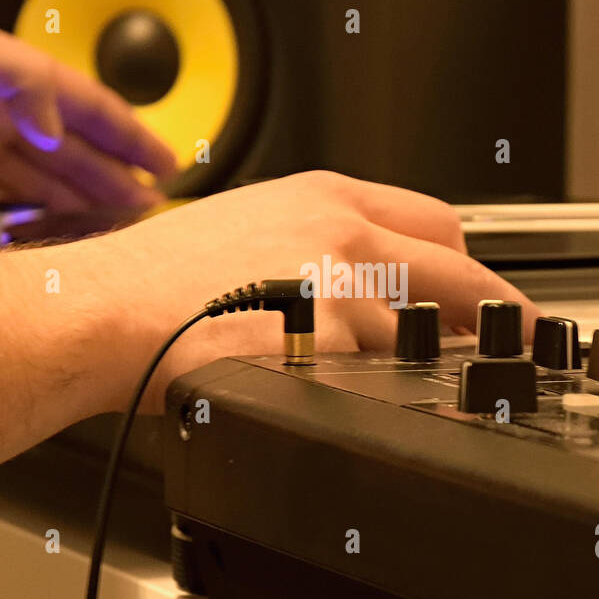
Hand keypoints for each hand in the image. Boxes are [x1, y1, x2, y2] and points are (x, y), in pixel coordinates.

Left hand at [0, 11, 176, 216]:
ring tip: (111, 230)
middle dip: (112, 180)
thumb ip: (24, 84)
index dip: (130, 137)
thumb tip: (60, 127)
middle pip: (69, 152)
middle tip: (148, 211)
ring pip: (36, 182)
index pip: (87, 109)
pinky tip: (44, 237)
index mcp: (10, 78)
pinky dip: (20, 221)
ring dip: (74, 205)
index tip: (166, 164)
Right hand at [83, 171, 539, 411]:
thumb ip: (314, 241)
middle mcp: (346, 231)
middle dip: (483, 313)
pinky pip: (388, 378)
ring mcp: (344, 287)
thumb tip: (358, 278)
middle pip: (459, 269)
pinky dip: (386, 395)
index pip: (437, 222)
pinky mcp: (329, 343)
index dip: (465, 267)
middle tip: (491, 344)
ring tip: (406, 387)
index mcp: (326, 196)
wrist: (106, 311)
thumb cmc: (156, 281)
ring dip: (429, 362)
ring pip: (428, 332)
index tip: (478, 294)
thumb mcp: (247, 227)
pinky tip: (356, 401)